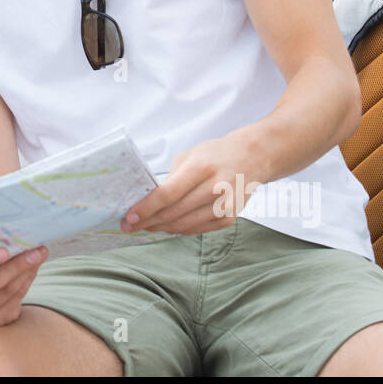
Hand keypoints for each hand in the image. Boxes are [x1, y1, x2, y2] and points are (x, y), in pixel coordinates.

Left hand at [121, 134, 267, 235]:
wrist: (253, 157)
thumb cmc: (216, 154)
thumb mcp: (190, 156)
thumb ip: (171, 178)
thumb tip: (149, 200)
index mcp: (200, 168)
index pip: (167, 194)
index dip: (146, 209)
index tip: (129, 217)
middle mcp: (214, 188)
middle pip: (173, 213)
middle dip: (148, 221)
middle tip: (129, 226)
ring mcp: (224, 205)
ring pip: (184, 225)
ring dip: (161, 228)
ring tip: (145, 227)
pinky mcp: (229, 217)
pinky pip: (198, 229)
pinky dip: (180, 229)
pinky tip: (167, 227)